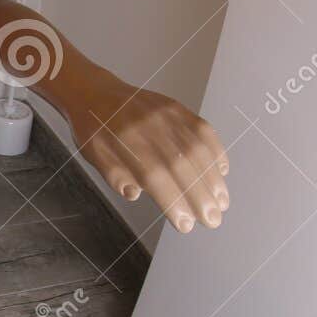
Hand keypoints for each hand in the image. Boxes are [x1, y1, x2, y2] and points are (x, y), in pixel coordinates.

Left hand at [65, 75, 230, 233]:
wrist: (96, 91)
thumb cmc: (94, 130)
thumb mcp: (94, 156)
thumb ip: (116, 176)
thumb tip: (135, 194)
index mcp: (126, 143)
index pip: (156, 178)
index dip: (175, 203)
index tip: (187, 225)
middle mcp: (150, 128)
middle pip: (182, 166)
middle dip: (201, 197)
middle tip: (213, 221)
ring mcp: (167, 115)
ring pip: (197, 149)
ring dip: (214, 179)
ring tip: (222, 202)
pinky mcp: (177, 108)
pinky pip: (203, 130)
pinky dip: (216, 152)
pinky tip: (222, 171)